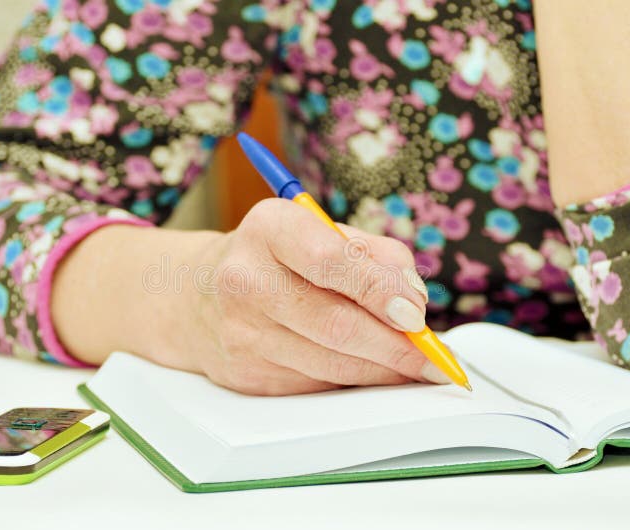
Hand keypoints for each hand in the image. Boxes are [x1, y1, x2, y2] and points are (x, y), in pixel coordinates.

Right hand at [190, 198, 446, 394]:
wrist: (197, 296)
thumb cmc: (276, 259)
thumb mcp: (321, 233)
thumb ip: (376, 256)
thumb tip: (413, 301)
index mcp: (269, 229)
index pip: (329, 260)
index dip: (378, 289)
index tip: (414, 314)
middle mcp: (245, 279)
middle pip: (334, 324)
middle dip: (394, 346)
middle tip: (432, 358)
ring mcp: (241, 332)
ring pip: (330, 363)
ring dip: (381, 369)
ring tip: (412, 365)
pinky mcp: (245, 374)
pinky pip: (316, 383)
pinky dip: (352, 379)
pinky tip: (368, 368)